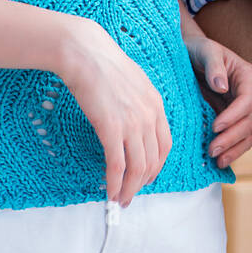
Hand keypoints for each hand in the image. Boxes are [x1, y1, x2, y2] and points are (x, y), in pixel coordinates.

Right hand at [59, 18, 171, 207]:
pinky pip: (117, 165)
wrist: (87, 53)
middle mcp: (149, 115)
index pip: (164, 145)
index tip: (145, 177)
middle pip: (153, 161)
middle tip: (130, 194)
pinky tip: (109, 191)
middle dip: (142, 183)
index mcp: (156, 104)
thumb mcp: (135, 83)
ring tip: (120, 199)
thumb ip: (141, 104)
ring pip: (137, 168)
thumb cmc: (105, 65)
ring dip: (129, 189)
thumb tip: (137, 123)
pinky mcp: (111, 128)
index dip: (156, 166)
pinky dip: (115, 183)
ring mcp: (131, 122)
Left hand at [185, 34, 251, 169]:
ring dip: (233, 149)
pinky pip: (236, 139)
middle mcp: (246, 95)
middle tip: (212, 149)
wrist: (187, 55)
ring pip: (245, 134)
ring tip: (216, 159)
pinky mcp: (228, 120)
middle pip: (248, 121)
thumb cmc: (197, 49)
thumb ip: (214, 65)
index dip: (235, 115)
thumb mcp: (205, 50)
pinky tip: (218, 162)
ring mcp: (238, 109)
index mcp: (246, 76)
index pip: (248, 100)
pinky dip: (230, 151)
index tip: (216, 126)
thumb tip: (222, 86)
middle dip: (231, 137)